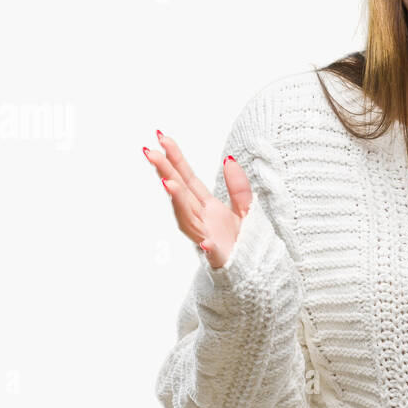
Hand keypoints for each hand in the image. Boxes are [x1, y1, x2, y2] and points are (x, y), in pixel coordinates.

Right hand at [143, 131, 252, 269]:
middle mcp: (202, 220)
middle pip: (181, 193)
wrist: (257, 270)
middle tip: (149, 152)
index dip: (175, 159)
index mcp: (207, 207)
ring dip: (177, 202)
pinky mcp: (222, 258)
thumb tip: (229, 159)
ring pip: (187, 219)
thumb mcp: (246, 208)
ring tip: (169, 183)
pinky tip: (206, 242)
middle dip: (165, 172)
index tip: (161, 138)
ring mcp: (207, 238)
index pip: (187, 178)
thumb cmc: (246, 241)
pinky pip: (214, 254)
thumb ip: (238, 186)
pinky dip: (208, 248)